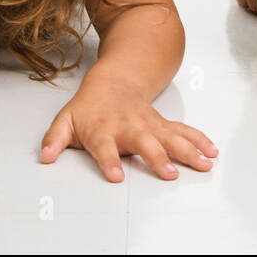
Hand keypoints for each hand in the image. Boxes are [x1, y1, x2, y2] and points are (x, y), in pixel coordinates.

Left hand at [39, 82, 218, 182]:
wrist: (114, 80)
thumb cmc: (89, 107)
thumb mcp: (66, 120)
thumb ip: (55, 139)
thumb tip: (45, 157)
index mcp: (102, 129)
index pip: (104, 146)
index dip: (109, 161)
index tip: (116, 175)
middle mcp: (128, 126)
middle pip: (144, 142)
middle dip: (158, 158)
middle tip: (168, 174)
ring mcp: (148, 124)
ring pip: (170, 136)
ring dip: (187, 150)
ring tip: (202, 164)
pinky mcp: (162, 124)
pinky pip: (183, 132)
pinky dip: (199, 140)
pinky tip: (211, 152)